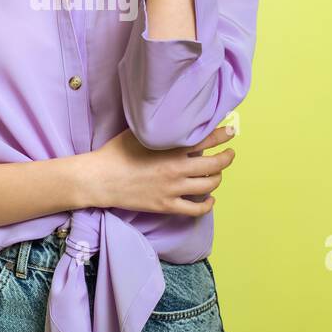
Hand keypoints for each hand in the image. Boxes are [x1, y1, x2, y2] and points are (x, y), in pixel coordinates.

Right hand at [75, 125, 236, 215]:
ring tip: (218, 173)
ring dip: (218, 178)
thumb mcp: (140, 133)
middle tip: (229, 154)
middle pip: (215, 164)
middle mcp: (177, 168)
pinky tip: (210, 199)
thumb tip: (176, 122)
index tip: (231, 132)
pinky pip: (196, 209)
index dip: (223, 135)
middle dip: (227, 158)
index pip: (207, 139)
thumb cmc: (116, 152)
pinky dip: (208, 204)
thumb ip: (162, 130)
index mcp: (171, 148)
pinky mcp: (167, 206)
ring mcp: (173, 189)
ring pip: (209, 185)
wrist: (100, 179)